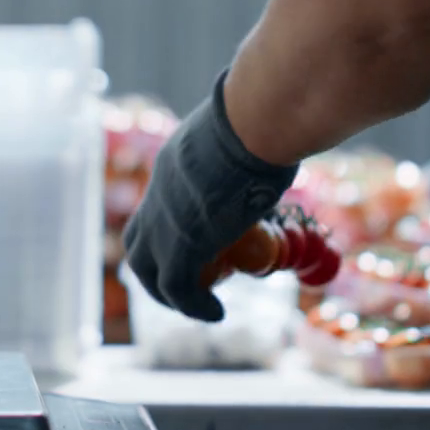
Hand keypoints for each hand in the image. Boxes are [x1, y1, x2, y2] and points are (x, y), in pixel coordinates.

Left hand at [122, 70, 297, 321]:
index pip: (158, 204)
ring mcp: (165, 221)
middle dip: (154, 268)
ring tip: (200, 305)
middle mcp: (159, 194)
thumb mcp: (254, 131)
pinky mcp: (182, 246)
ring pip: (149, 271)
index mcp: (174, 164)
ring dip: (169, 294)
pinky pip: (179, 289)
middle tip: (184, 285)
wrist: (259, 122)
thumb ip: (260, 142)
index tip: (196, 244)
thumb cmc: (268, 116)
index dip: (168, 229)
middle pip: (139, 241)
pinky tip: (217, 313)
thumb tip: (289, 137)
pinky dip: (194, 307)